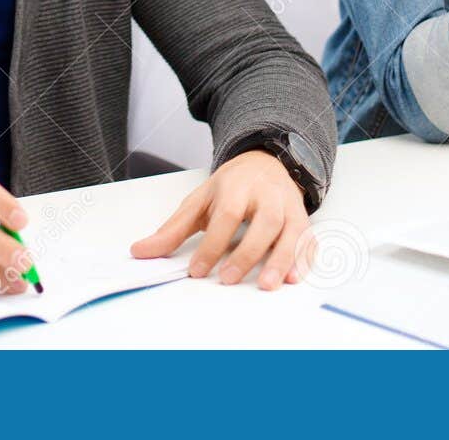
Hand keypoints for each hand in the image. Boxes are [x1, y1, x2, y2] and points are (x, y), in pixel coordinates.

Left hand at [130, 150, 310, 289]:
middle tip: (228, 279)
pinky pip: (308, 238)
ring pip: (291, 230)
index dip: (212, 244)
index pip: (227, 215)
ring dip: (281, 259)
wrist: (266, 162)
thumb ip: (172, 229)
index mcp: (236, 186)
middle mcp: (267, 194)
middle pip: (264, 221)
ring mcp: (288, 205)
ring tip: (267, 285)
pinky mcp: (302, 218)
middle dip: (248, 252)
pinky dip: (303, 259)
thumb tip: (140, 251)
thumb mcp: (198, 201)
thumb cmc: (231, 186)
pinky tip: (293, 277)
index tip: (197, 271)